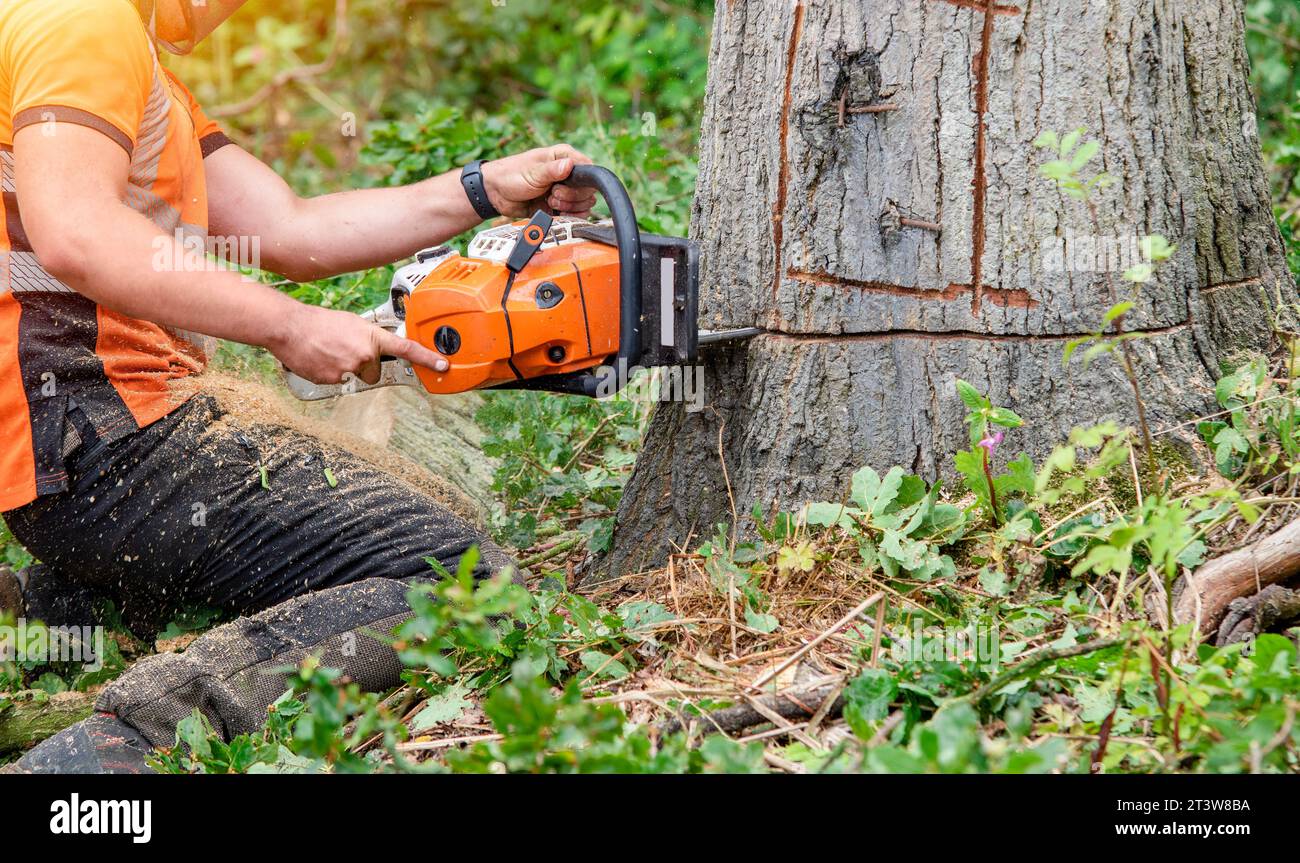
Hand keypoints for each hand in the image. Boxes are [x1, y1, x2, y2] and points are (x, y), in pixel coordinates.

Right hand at [269, 303, 447, 384]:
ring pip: (356, 376)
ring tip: (328, 351)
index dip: (426, 358)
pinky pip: (340, 381)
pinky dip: (332, 373)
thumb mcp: (351, 323)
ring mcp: (350, 369)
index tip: (442, 365)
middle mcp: (365, 355)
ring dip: (345, 367)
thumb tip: (376, 347)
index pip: (406, 349)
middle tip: (343, 349)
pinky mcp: (335, 380)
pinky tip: (320, 359)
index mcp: (372, 337)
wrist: (290, 327)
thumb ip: (368, 336)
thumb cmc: (318, 322)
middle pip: (374, 370)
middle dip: (363, 363)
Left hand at [481, 145, 596, 217]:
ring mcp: (565, 190)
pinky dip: (567, 217)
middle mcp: (568, 173)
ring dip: (568, 207)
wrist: (496, 194)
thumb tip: (570, 165)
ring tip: (549, 202)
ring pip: (584, 204)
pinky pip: (575, 214)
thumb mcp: (532, 172)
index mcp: (564, 157)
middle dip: (571, 198)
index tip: (562, 186)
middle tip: (552, 195)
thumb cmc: (511, 175)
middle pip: (588, 191)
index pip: (589, 170)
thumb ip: (552, 171)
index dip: (581, 182)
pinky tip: (554, 212)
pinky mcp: (561, 205)